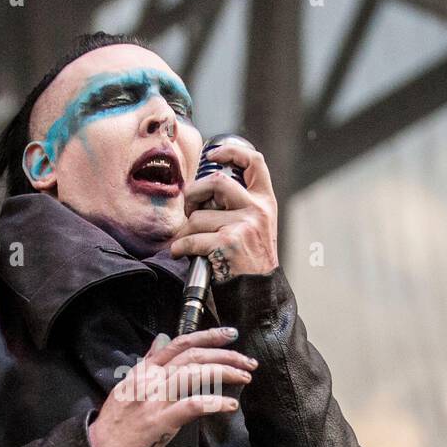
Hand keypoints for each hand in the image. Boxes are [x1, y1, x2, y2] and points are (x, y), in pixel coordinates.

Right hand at [87, 327, 257, 446]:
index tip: (230, 335)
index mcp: (144, 371)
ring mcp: (155, 400)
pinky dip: (215, 402)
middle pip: (192, 356)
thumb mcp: (127, 386)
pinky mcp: (160, 422)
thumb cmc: (115, 424)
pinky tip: (231, 405)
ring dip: (225, 373)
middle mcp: (150, 380)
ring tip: (245, 377)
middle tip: (248, 360)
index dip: (207, 336)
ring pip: (194, 375)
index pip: (179, 344)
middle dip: (225, 355)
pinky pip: (192, 406)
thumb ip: (148, 363)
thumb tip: (162, 339)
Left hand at [169, 141, 278, 280]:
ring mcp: (244, 225)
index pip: (254, 162)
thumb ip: (239, 206)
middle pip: (216, 182)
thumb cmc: (249, 262)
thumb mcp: (256, 227)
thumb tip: (202, 190)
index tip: (213, 155)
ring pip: (197, 217)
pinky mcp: (228, 243)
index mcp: (265, 202)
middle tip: (190, 210)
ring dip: (185, 232)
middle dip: (193, 194)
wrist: (259, 295)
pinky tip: (181, 254)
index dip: (231, 152)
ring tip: (189, 244)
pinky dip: (180, 248)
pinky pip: (191, 238)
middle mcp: (257, 210)